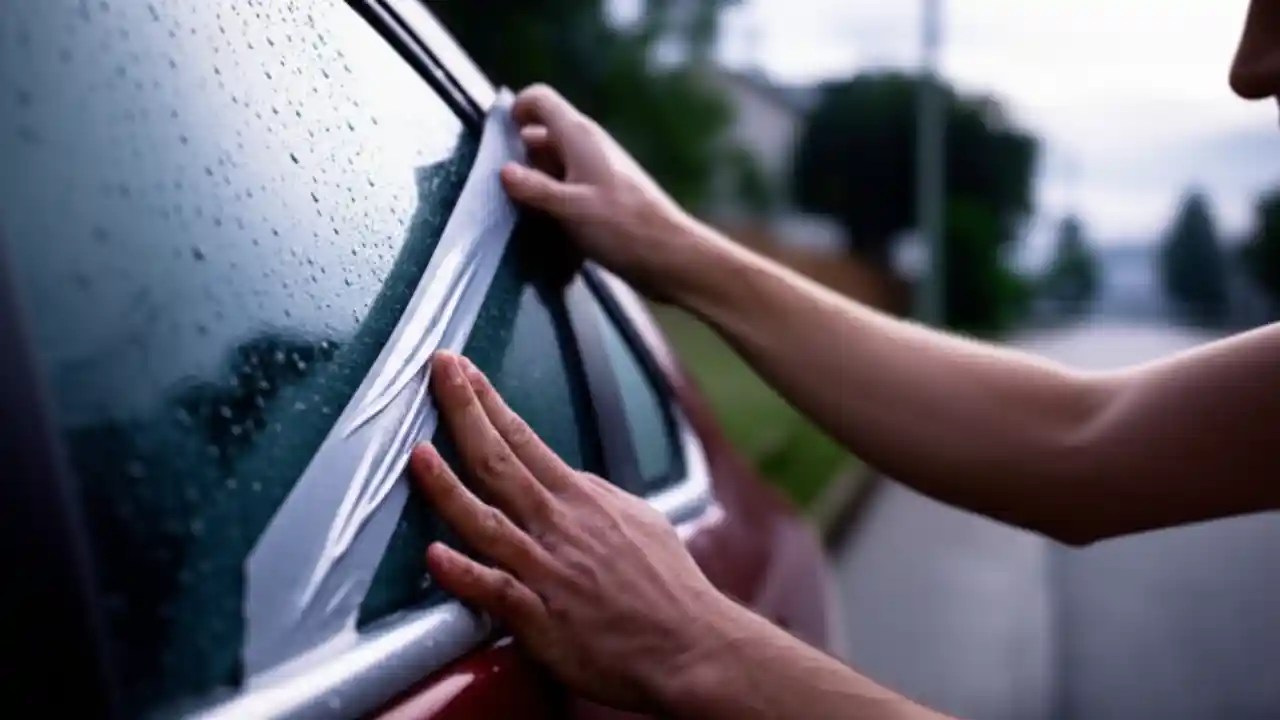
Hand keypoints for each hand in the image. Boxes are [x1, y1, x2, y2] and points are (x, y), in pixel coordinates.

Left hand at [411, 352, 741, 711]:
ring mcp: (549, 570)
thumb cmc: (669, 586)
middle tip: (439, 370)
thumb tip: (571, 479)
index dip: (488, 402)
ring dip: (448, 487)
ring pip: (488, 521)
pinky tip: (434, 555)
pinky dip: (465, 573)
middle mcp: (561, 526)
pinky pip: (498, 591)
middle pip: (501, 462)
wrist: (693, 645)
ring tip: (418, 453)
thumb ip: (596, 498)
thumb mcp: (639, 521)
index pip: (525, 439)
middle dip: (465, 411)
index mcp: (582, 499)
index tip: (461, 370)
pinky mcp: (543, 619)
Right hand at [499, 84, 711, 301]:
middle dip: (520, 160)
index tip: (499, 143)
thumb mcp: (569, 208)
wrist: (670, 256)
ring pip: (553, 169)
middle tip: (505, 194)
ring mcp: (596, 174)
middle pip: (541, 138)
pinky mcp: (603, 199)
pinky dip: (556, 208)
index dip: (517, 111)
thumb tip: (503, 172)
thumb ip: (533, 188)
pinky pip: (568, 194)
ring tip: (525, 221)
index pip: (540, 100)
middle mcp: (587, 148)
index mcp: (579, 135)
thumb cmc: (622, 227)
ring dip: (537, 189)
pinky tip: (551, 238)